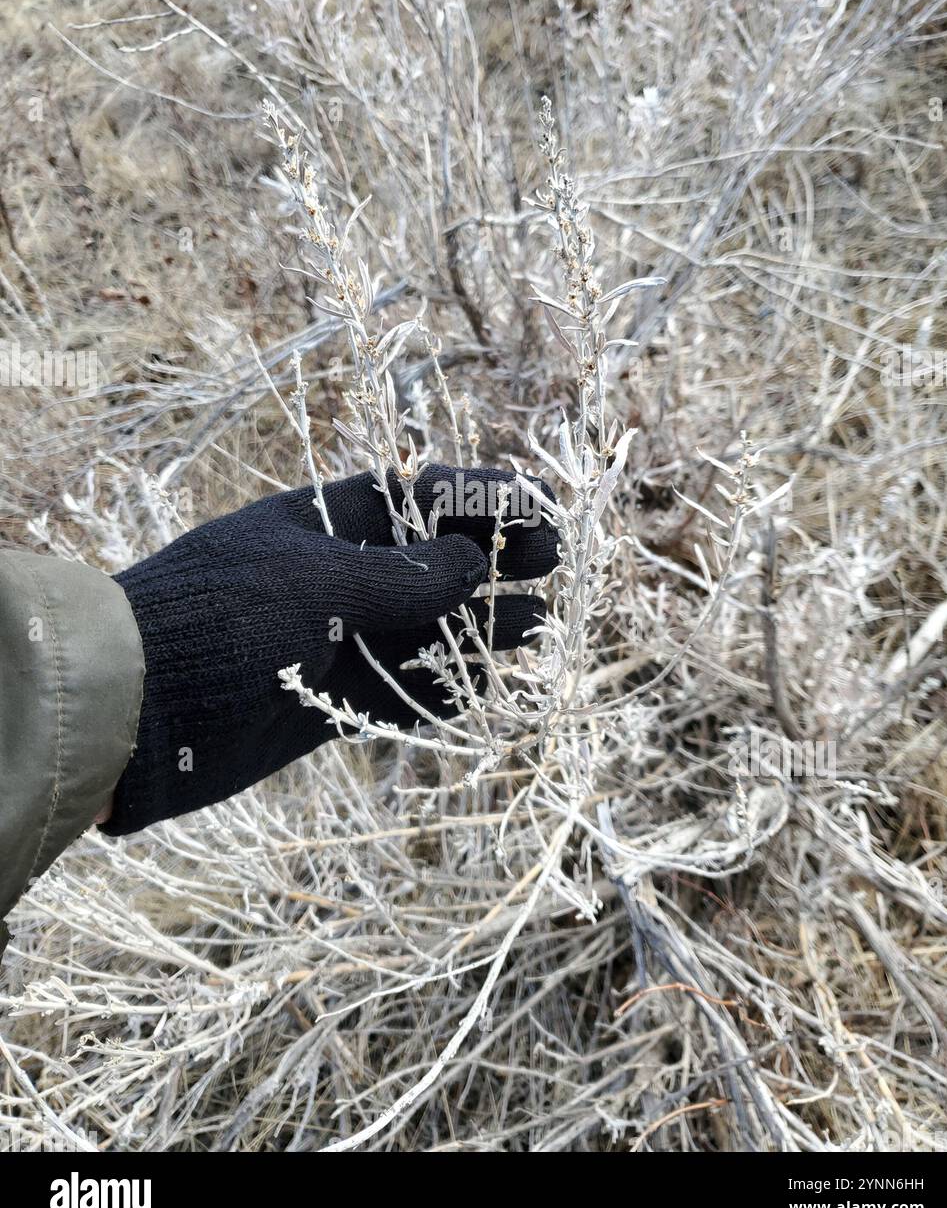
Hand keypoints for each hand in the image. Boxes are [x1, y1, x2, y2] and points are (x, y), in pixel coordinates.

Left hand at [101, 464, 558, 833]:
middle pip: (432, 561)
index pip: (421, 496)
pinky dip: (440, 691)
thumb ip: (402, 579)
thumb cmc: (218, 620)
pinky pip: (398, 690)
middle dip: (492, 563)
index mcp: (326, 521)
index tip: (542, 510)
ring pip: (424, 629)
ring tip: (535, 631)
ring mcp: (332, 639)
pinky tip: (482, 690)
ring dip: (478, 629)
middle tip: (551, 568)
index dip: (484, 500)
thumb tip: (473, 564)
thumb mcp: (316, 585)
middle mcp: (336, 575)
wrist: (133, 711)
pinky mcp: (325, 699)